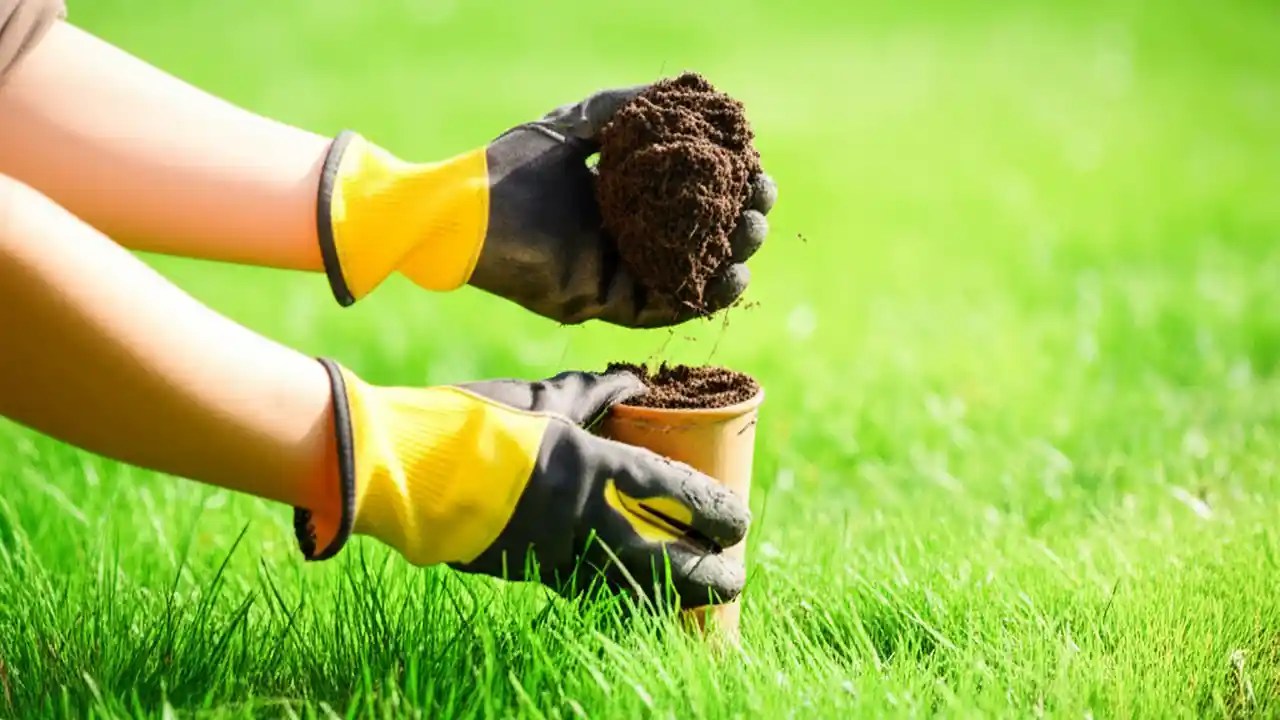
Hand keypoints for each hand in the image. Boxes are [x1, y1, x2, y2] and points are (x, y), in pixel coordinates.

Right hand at [296, 363, 749, 606]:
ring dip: (670, 597)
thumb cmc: (473, 421)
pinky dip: (621, 598)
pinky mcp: (526, 570)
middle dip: (706, 575)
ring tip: (700, 600)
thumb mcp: (539, 396)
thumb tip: (637, 379)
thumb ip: (593, 394)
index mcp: (588, 466)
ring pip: (628, 588)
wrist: (405, 468)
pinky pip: (588, 592)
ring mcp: (551, 551)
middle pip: (661, 560)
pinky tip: (641, 602)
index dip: (711, 508)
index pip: (669, 491)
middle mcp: (579, 517)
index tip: (740, 519)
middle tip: (737, 579)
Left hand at [471, 86, 777, 327]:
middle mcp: (626, 240)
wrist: (465, 208)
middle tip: (760, 201)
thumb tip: (692, 88)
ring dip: (731, 259)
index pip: (693, 198)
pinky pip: (663, 309)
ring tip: (753, 234)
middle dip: (742, 220)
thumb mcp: (579, 122)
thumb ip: (629, 106)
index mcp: (624, 200)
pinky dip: (701, 296)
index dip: (731, 185)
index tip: (757, 167)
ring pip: (691, 277)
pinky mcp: (604, 303)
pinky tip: (733, 275)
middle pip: (702, 238)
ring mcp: (617, 274)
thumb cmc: (510, 166)